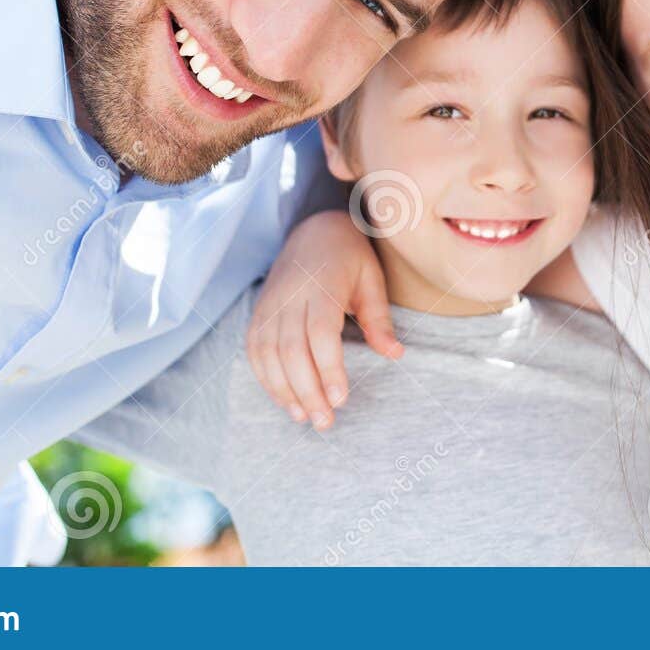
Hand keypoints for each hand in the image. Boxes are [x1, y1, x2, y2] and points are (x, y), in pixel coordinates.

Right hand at [245, 210, 401, 429]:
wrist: (313, 228)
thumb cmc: (350, 256)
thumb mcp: (372, 279)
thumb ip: (379, 318)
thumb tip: (395, 354)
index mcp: (322, 285)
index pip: (320, 333)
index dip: (328, 368)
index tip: (341, 398)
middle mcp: (290, 296)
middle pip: (291, 349)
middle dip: (307, 390)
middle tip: (325, 422)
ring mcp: (270, 304)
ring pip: (268, 353)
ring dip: (284, 390)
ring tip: (305, 417)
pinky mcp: (259, 312)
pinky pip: (254, 350)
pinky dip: (267, 378)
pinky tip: (285, 399)